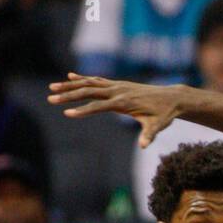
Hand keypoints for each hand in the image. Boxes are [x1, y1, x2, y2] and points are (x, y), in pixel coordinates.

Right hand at [47, 74, 184, 148]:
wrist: (171, 98)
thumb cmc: (164, 114)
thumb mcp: (158, 126)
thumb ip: (149, 135)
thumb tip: (144, 146)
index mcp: (123, 102)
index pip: (98, 106)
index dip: (82, 111)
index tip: (67, 114)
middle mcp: (117, 90)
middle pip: (88, 91)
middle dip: (68, 96)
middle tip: (50, 99)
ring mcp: (117, 86)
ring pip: (89, 83)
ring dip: (70, 85)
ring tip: (52, 88)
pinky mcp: (118, 84)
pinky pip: (96, 80)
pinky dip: (82, 78)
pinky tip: (70, 77)